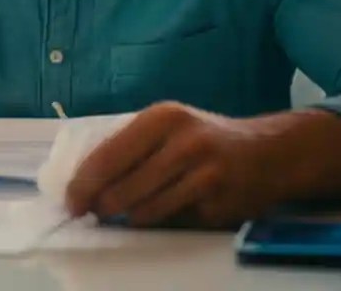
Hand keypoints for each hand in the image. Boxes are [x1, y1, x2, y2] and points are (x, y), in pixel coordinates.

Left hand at [64, 102, 285, 227]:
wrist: (269, 152)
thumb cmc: (205, 139)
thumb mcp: (169, 127)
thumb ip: (130, 147)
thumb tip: (83, 183)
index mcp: (162, 117)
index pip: (107, 157)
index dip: (82, 185)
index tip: (71, 202)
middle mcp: (183, 142)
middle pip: (121, 191)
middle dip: (103, 207)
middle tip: (98, 211)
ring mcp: (204, 175)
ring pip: (144, 213)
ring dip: (132, 218)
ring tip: (135, 208)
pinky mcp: (218, 205)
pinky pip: (172, 223)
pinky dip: (164, 221)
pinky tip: (174, 206)